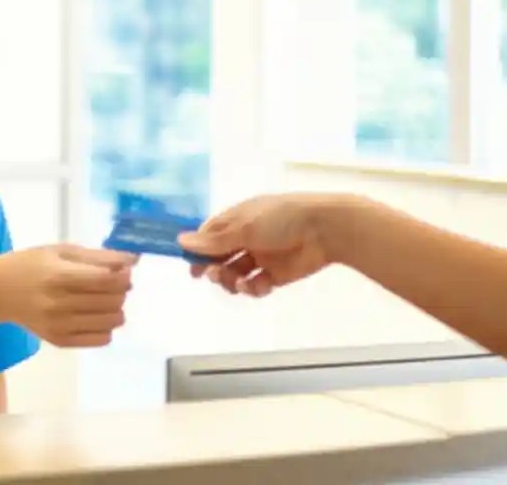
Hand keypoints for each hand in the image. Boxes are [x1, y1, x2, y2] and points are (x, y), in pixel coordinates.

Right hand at [0, 244, 136, 347]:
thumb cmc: (30, 265)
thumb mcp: (61, 251)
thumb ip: (98, 256)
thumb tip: (133, 260)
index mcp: (59, 276)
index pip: (106, 280)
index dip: (124, 275)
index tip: (126, 270)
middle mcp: (59, 304)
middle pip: (112, 300)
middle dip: (122, 290)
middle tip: (114, 282)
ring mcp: (59, 326)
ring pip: (111, 321)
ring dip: (116, 308)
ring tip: (104, 298)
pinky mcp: (59, 341)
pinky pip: (101, 339)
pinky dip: (107, 326)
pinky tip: (96, 315)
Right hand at [178, 193, 367, 297]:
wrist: (324, 230)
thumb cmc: (281, 219)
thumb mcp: (244, 227)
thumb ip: (213, 240)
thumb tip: (181, 240)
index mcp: (238, 219)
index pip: (210, 235)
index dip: (199, 249)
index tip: (191, 265)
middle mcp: (247, 237)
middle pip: (220, 257)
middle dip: (213, 268)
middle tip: (212, 275)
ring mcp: (261, 256)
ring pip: (235, 274)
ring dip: (230, 281)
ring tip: (236, 283)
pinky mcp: (275, 275)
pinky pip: (255, 285)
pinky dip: (252, 288)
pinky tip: (257, 286)